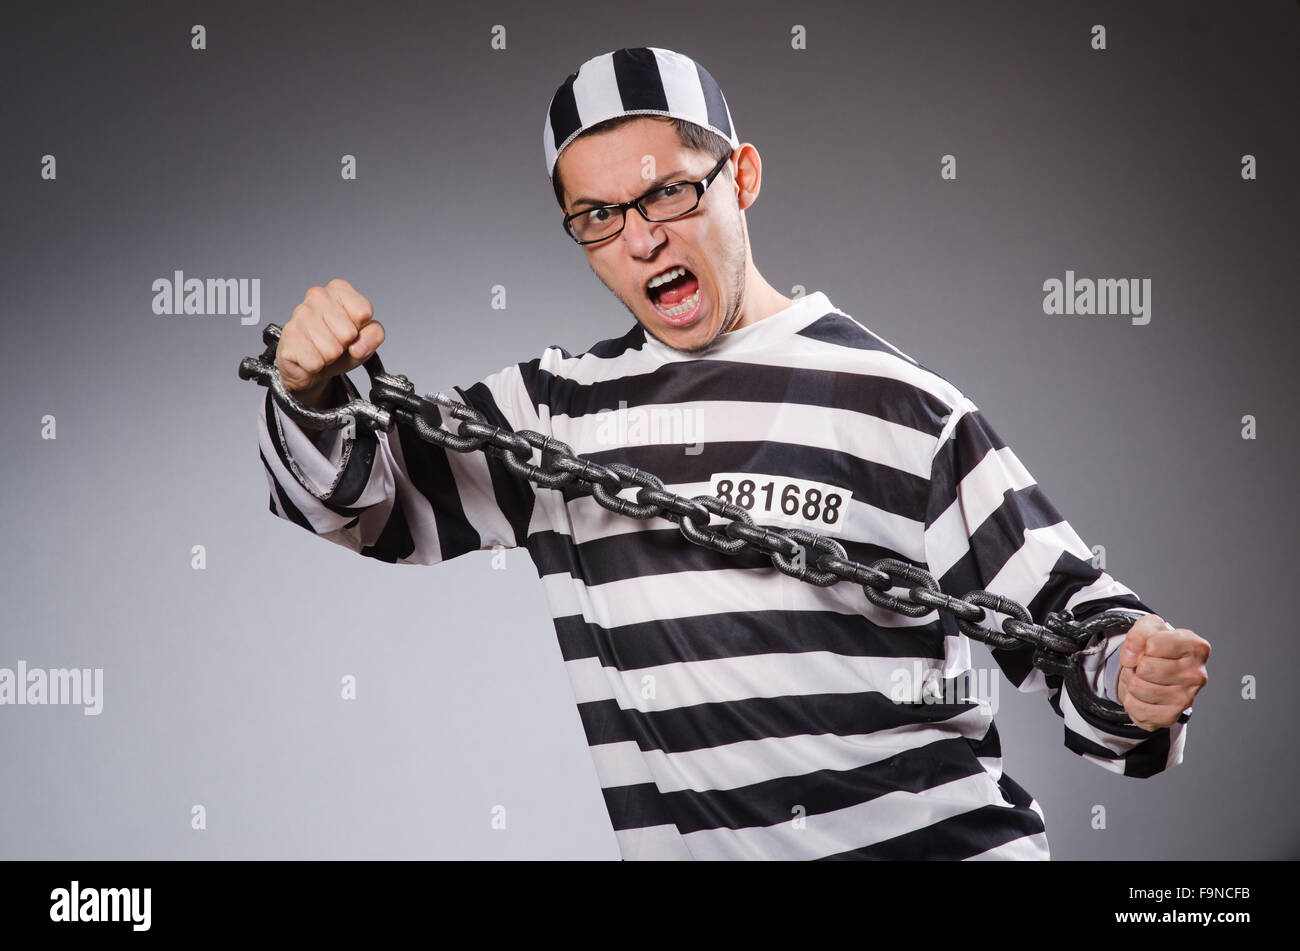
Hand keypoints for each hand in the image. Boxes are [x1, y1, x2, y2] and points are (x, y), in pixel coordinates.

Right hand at [276, 278, 384, 405]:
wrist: (312, 365)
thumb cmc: (340, 345)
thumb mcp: (366, 339)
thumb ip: (375, 335)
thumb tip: (358, 346)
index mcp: (339, 289)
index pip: (364, 312)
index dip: (361, 329)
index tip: (351, 330)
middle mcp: (317, 296)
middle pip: (348, 333)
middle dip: (345, 345)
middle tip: (335, 342)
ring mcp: (300, 314)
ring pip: (332, 349)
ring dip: (330, 357)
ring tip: (322, 349)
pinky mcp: (289, 336)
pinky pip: (315, 362)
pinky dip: (316, 366)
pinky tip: (310, 356)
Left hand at [1115, 614, 1209, 730]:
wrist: (1158, 671)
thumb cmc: (1158, 647)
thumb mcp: (1149, 627)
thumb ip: (1139, 634)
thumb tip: (1130, 658)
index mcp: (1197, 648)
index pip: (1154, 644)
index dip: (1143, 645)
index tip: (1150, 648)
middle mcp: (1196, 675)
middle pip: (1146, 668)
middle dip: (1137, 665)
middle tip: (1146, 665)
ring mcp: (1186, 699)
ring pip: (1138, 687)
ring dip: (1133, 681)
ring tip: (1146, 678)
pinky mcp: (1170, 716)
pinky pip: (1135, 707)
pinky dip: (1131, 699)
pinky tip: (1144, 694)